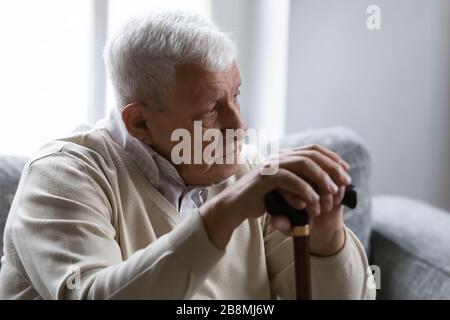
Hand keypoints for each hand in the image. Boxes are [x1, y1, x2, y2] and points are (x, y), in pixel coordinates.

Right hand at [199, 144, 350, 250]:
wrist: (237, 204)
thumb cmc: (263, 197)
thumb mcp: (285, 187)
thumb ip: (300, 181)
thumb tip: (327, 183)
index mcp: (285, 155)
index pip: (314, 149)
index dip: (332, 158)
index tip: (346, 170)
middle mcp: (279, 156)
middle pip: (312, 154)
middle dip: (332, 168)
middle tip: (345, 182)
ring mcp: (272, 165)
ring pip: (303, 163)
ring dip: (321, 178)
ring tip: (331, 192)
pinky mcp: (265, 177)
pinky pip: (289, 179)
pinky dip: (304, 190)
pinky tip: (312, 201)